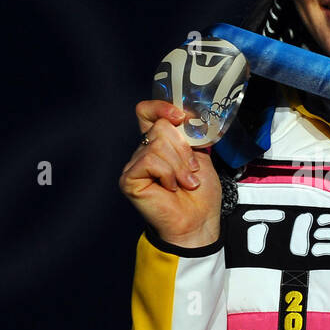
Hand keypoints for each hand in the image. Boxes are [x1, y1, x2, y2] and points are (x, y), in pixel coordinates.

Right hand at [119, 100, 221, 247]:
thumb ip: (187, 136)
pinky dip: (168, 174)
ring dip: (179, 165)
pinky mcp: (129, 179)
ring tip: (185, 182)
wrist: (198, 222)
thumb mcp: (200, 156)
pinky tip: (170, 188)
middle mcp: (143, 152)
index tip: (181, 117)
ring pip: (158, 144)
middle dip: (183, 149)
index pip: (146, 111)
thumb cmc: (200, 195)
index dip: (161, 107)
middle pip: (160, 126)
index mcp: (158, 143)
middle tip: (191, 170)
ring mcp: (134, 165)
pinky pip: (150, 161)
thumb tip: (183, 117)